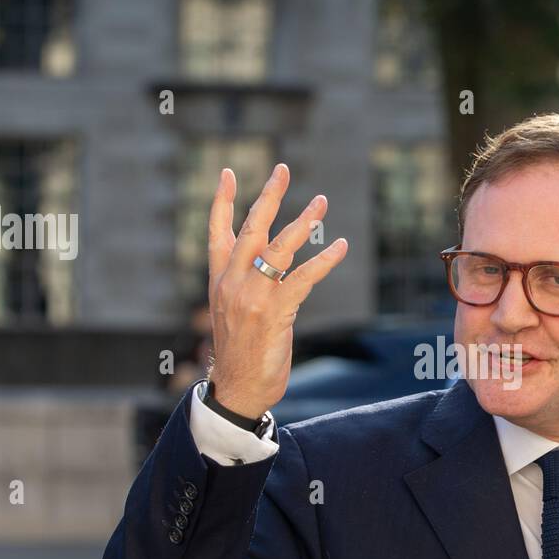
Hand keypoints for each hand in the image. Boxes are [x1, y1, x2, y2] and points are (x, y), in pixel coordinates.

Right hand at [205, 164, 347, 418]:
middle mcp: (232, 283)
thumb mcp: (234, 314)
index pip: (217, 233)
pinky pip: (303, 278)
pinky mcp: (274, 312)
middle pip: (250, 229)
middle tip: (283, 168)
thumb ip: (249, 286)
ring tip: (321, 201)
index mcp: (219, 281)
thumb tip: (277, 268)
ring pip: (279, 247)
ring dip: (303, 221)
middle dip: (268, 196)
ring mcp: (252, 296)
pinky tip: (341, 247)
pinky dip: (324, 260)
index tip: (227, 172)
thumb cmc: (240, 354)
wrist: (237, 390)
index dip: (222, 201)